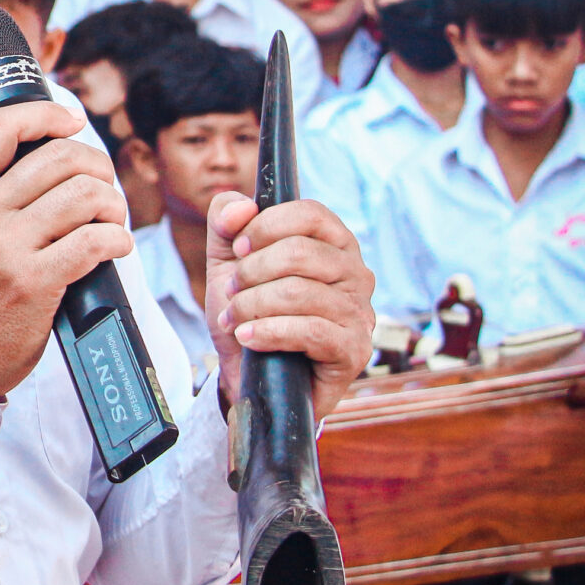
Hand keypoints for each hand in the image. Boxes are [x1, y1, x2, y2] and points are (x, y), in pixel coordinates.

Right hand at [0, 101, 133, 399]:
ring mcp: (5, 247)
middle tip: (103, 187)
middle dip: (97, 166)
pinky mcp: (34, 281)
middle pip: (59, 157)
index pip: (2, 126)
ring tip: (111, 221)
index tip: (72, 121)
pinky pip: (95, 241)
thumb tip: (48, 154)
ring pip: (85, 195)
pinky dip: (118, 240)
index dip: (46, 114)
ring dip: (113, 205)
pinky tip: (115, 248)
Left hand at [204, 192, 374, 417]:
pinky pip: (310, 331)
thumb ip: (225, 222)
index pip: (310, 214)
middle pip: (301, 252)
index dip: (266, 226)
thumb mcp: (226, 262)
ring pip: (300, 292)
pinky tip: (248, 338)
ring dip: (252, 306)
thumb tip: (241, 208)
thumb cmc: (248, 313)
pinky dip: (268, 332)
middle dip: (251, 271)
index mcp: (333, 244)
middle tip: (232, 291)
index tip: (238, 249)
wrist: (250, 376)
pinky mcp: (354, 351)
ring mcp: (359, 312)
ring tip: (235, 319)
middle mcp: (355, 273)